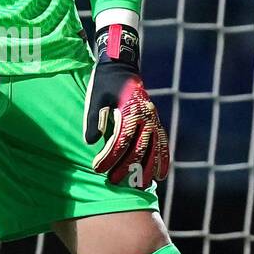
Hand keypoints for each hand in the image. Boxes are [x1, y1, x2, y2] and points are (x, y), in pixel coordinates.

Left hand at [83, 23, 169, 186]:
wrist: (121, 67)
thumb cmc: (104, 83)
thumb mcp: (95, 98)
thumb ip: (93, 119)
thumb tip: (90, 142)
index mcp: (130, 110)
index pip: (120, 141)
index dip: (109, 157)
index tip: (98, 168)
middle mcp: (146, 116)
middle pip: (139, 149)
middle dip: (126, 167)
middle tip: (113, 181)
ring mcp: (154, 119)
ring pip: (155, 149)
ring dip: (147, 169)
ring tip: (139, 186)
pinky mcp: (156, 121)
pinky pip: (163, 143)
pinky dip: (162, 159)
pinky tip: (160, 175)